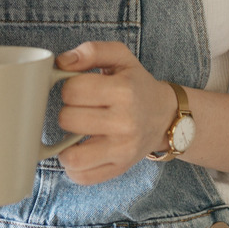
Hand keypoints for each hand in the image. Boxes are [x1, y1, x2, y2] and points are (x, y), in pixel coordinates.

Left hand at [54, 42, 178, 184]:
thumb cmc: (136, 85)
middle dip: (68, 111)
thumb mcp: (120, 58)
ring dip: (66, 143)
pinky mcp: (119, 169)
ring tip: (77, 133)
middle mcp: (125, 122)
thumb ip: (91, 51)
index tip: (79, 89)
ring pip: (72, 156)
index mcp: (123, 91)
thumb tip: (62, 62)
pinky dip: (74, 167)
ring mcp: (122, 150)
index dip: (69, 87)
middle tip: (81, 109)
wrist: (165, 116)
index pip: (72, 90)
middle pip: (68, 119)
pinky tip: (81, 151)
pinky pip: (82, 176)